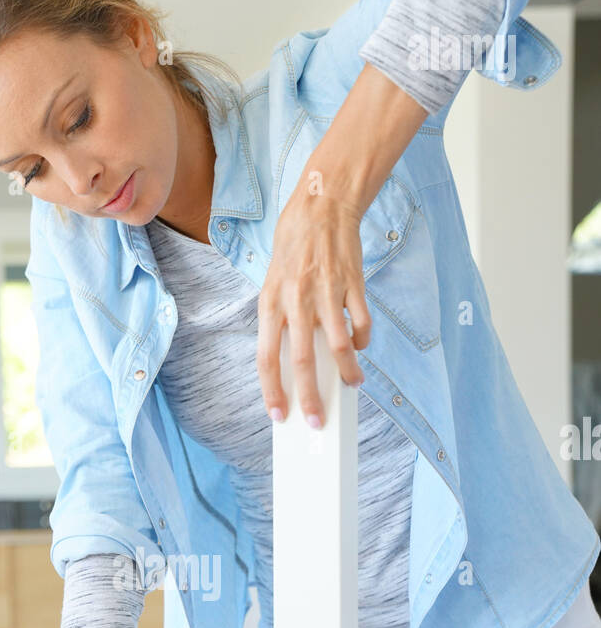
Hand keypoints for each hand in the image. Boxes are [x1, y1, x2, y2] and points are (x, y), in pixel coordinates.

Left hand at [257, 184, 370, 426]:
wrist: (321, 206)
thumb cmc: (293, 248)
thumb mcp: (273, 283)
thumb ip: (281, 320)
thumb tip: (292, 361)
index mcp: (271, 304)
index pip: (266, 359)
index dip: (272, 391)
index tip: (279, 416)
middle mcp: (296, 302)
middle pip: (303, 362)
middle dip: (310, 399)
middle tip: (317, 421)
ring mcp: (326, 293)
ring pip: (339, 347)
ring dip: (347, 373)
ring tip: (351, 383)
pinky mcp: (353, 285)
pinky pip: (361, 324)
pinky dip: (362, 342)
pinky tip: (359, 347)